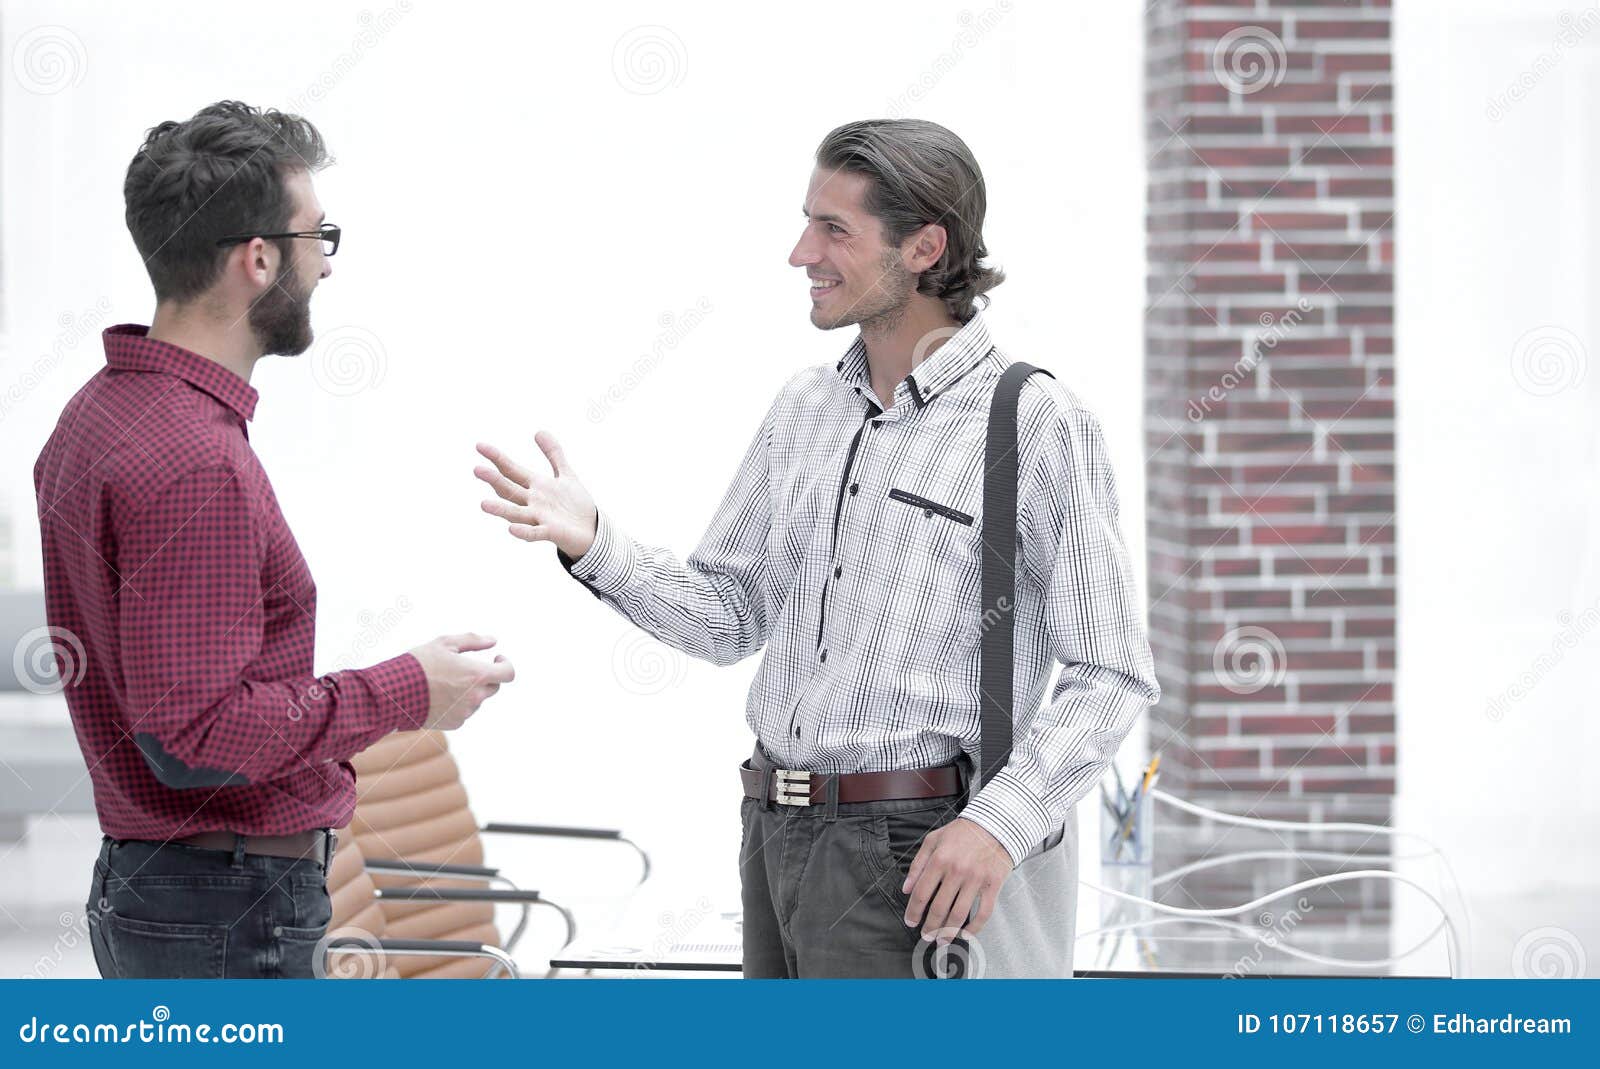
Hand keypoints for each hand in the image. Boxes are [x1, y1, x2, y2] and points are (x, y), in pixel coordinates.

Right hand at [408, 633, 514, 729]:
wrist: (394, 693)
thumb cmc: (419, 664)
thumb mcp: (445, 643)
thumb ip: (473, 641)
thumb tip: (493, 641)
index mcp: (477, 675)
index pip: (508, 673)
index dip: (505, 664)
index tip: (496, 658)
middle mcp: (476, 696)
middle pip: (493, 686)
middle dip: (485, 676)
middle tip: (465, 669)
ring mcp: (466, 712)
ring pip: (477, 699)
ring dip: (468, 690)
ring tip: (443, 682)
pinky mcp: (456, 723)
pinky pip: (464, 711)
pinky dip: (457, 703)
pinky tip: (438, 696)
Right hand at [475, 432, 597, 558]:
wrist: (590, 530)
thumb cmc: (574, 504)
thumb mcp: (565, 474)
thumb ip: (554, 454)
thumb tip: (539, 431)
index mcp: (535, 486)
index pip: (511, 470)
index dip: (497, 458)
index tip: (480, 446)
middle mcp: (532, 502)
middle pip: (509, 490)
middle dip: (494, 480)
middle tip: (477, 470)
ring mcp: (539, 518)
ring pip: (516, 513)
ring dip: (501, 509)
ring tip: (483, 504)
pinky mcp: (550, 532)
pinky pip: (535, 533)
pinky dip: (524, 531)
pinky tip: (512, 529)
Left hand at [902, 817, 1013, 943]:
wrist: (995, 824)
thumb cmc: (962, 832)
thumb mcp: (933, 840)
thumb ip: (918, 864)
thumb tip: (906, 889)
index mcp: (939, 859)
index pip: (922, 893)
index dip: (913, 911)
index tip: (910, 921)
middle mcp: (957, 871)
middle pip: (939, 908)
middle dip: (929, 927)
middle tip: (925, 936)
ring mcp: (976, 879)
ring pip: (959, 914)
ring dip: (948, 932)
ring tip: (941, 941)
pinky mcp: (993, 884)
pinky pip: (984, 912)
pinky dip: (975, 928)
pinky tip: (966, 934)